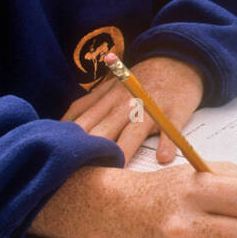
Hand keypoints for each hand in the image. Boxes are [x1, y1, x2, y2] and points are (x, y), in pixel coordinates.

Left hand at [62, 56, 204, 164]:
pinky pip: (171, 130)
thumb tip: (59, 127)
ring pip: (134, 131)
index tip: (62, 163)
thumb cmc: (138, 80)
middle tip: (81, 176)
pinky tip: (163, 158)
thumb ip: (84, 106)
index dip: (71, 144)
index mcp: (106, 100)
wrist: (177, 61)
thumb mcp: (107, 87)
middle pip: (104, 130)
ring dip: (124, 149)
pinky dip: (168, 143)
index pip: (83, 124)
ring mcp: (150, 108)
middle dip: (92, 152)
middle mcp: (125, 105)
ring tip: (116, 170)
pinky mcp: (174, 112)